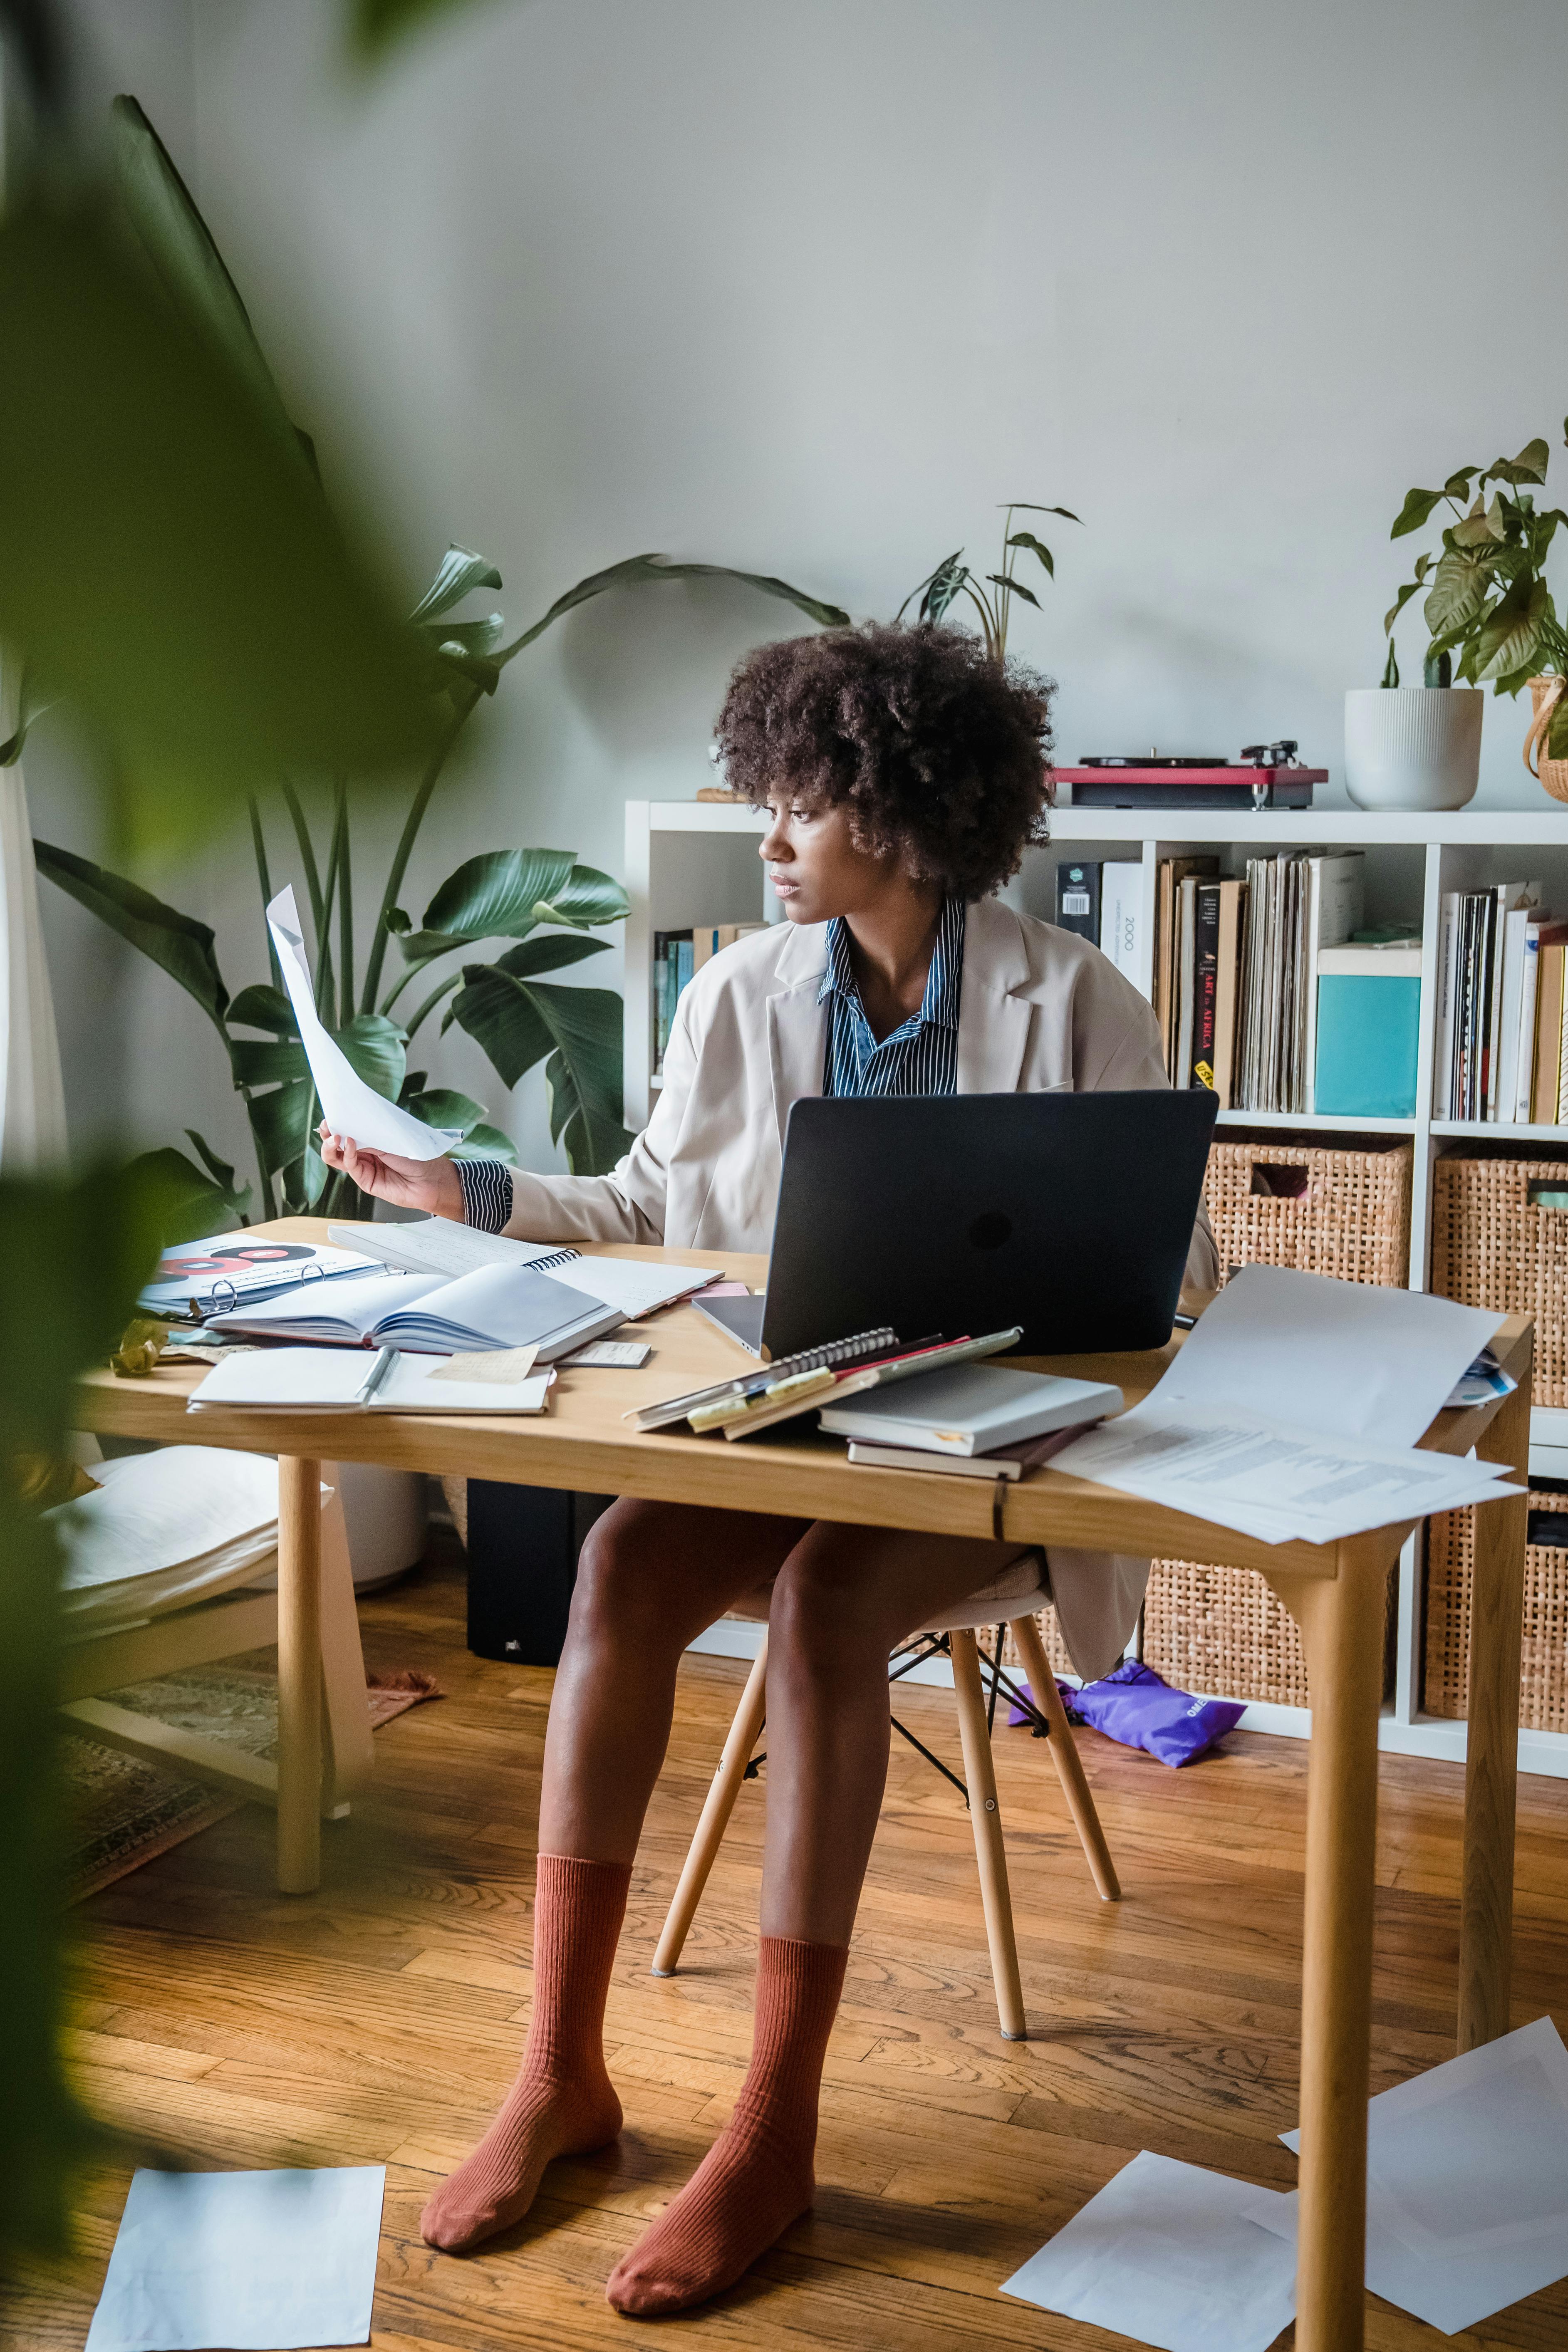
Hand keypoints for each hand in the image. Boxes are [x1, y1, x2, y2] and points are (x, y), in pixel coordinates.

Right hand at [319, 1124, 463, 1220]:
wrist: (432, 1180)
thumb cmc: (418, 1157)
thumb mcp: (390, 1140)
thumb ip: (368, 1137)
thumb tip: (347, 1129)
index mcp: (371, 1139)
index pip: (348, 1130)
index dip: (337, 1123)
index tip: (331, 1113)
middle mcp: (365, 1153)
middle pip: (337, 1144)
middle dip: (329, 1133)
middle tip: (327, 1125)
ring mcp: (364, 1168)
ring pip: (337, 1157)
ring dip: (331, 1145)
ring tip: (334, 1136)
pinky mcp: (366, 1181)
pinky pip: (350, 1166)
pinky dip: (347, 1154)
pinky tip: (350, 1144)